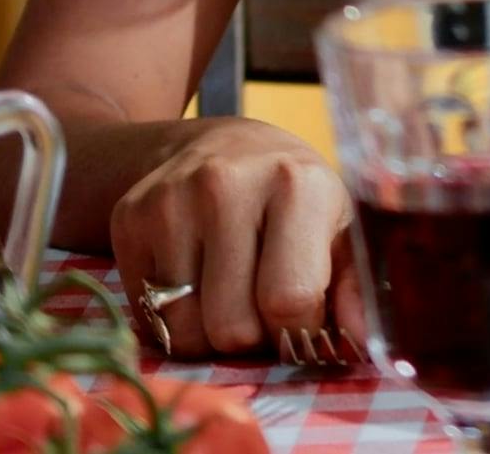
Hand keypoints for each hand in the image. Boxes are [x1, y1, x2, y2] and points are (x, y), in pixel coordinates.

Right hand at [111, 116, 367, 358]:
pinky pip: (148, 317)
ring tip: (229, 294)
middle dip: (252, 337)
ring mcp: (170, 200)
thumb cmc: (294, 198)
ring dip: (209, 334)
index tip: (302, 319)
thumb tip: (360, 341)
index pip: (289, 301)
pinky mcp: (129, 218)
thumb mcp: (339, 228)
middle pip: (232, 327)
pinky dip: (172, 318)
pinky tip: (195, 280)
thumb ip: (356, 287)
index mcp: (297, 185)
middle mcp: (226, 185)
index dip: (298, 332)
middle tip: (261, 305)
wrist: (223, 147)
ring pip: (184, 331)